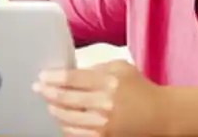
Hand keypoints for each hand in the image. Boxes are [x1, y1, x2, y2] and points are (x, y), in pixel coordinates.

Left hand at [34, 60, 162, 136]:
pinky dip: (64, 125)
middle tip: (38, 88)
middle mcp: (104, 104)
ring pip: (65, 118)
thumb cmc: (139, 89)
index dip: (52, 77)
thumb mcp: (120, 68)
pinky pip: (74, 133)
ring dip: (54, 109)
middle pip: (64, 99)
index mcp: (108, 82)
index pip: (71, 78)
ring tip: (50, 103)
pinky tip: (62, 118)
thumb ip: (95, 67)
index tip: (42, 76)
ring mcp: (103, 124)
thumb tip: (70, 72)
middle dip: (47, 93)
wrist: (159, 115)